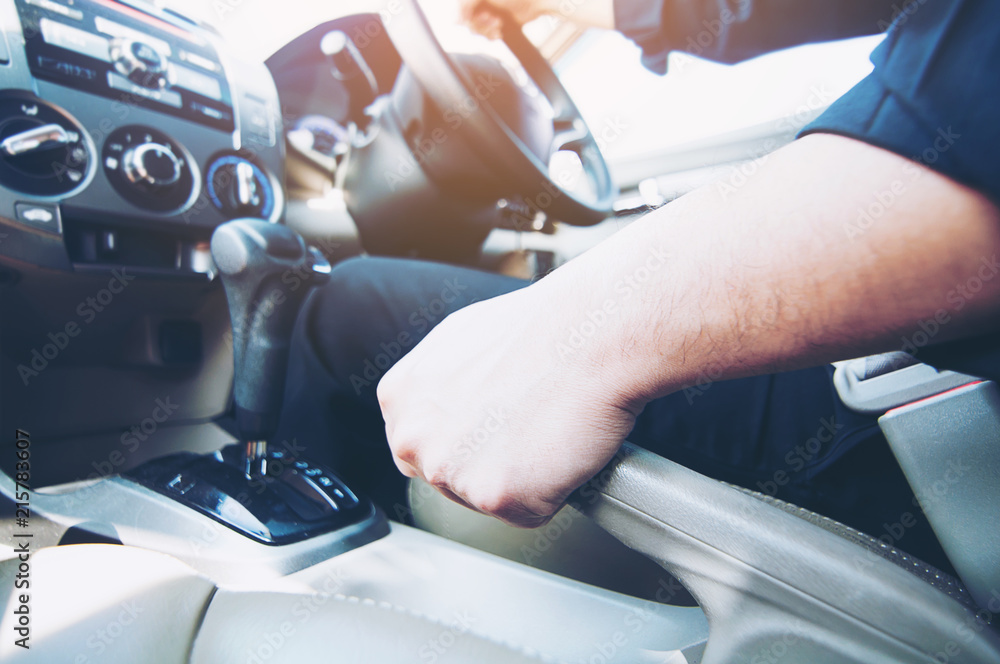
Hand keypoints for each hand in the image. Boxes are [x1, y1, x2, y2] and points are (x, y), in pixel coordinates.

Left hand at [377, 283, 638, 526]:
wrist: (593, 334)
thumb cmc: (542, 328)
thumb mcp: (460, 341)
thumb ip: (438, 385)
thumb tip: (447, 405)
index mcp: (399, 396)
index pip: (420, 446)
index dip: (466, 439)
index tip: (493, 424)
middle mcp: (414, 437)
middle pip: (448, 479)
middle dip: (486, 464)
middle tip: (525, 424)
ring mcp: (450, 471)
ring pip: (487, 500)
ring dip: (521, 477)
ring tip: (544, 426)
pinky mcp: (494, 497)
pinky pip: (529, 512)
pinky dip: (553, 490)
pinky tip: (559, 445)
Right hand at [458, 0, 551, 39]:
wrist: (537, 3)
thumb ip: (468, 4)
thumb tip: (455, 20)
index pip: (460, 8)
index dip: (463, 16)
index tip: (469, 20)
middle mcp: (481, 3)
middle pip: (467, 20)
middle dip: (479, 23)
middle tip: (492, 20)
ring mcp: (488, 13)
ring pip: (476, 30)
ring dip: (486, 30)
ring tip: (498, 24)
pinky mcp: (496, 23)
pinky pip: (486, 35)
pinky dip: (491, 36)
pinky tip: (499, 33)